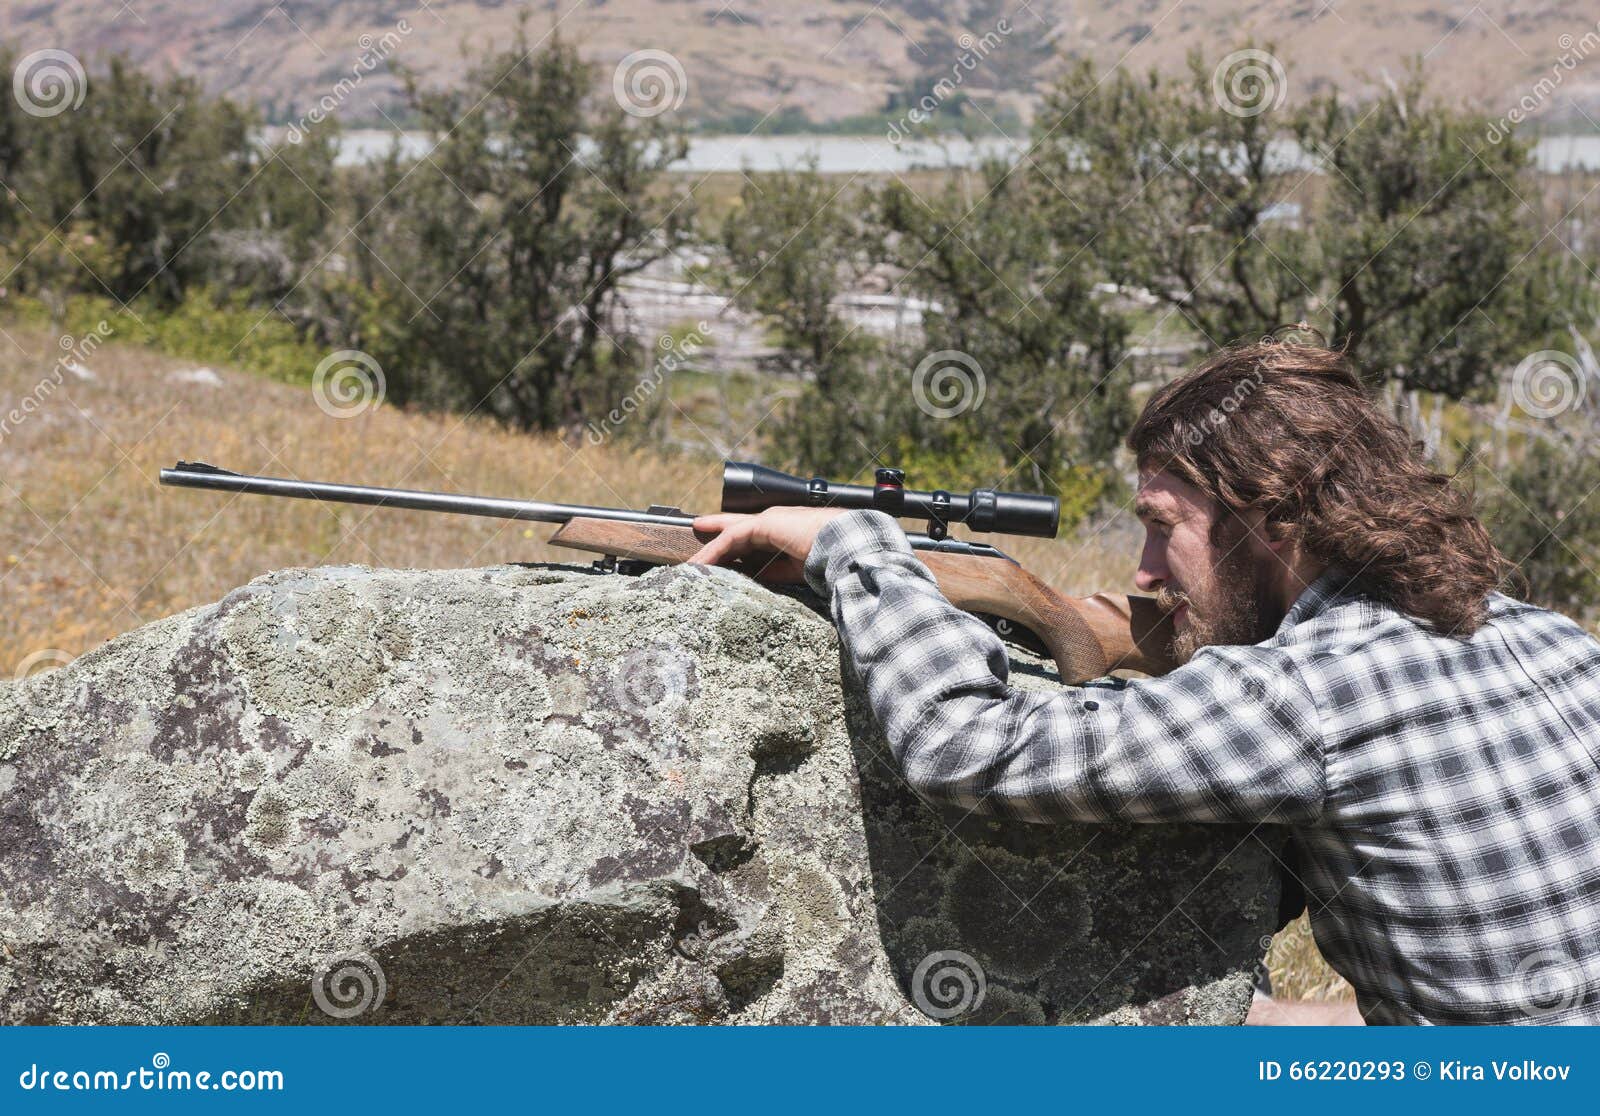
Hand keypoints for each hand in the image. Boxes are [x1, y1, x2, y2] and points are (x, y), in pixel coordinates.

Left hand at [687, 507, 846, 583]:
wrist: (844, 547)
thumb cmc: (830, 557)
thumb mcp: (796, 569)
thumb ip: (776, 571)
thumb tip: (756, 578)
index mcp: (786, 532)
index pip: (754, 536)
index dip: (735, 543)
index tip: (721, 554)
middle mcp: (776, 522)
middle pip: (737, 528)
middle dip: (716, 533)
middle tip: (696, 531)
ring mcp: (769, 520)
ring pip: (731, 534)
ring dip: (711, 550)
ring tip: (692, 565)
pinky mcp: (763, 524)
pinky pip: (731, 538)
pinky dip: (715, 550)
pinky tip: (702, 562)